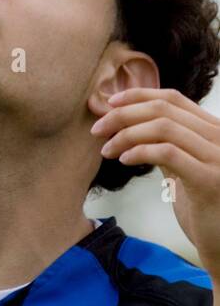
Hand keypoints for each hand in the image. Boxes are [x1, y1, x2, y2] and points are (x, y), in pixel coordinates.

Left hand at [92, 88, 219, 274]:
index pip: (172, 98)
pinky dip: (139, 151)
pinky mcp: (210, 180)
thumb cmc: (203, 209)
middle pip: (163, 109)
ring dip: (126, 134)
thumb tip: (131, 126)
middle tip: (97, 129)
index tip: (109, 103)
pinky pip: (168, 153)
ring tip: (107, 149)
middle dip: (123, 115)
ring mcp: (218, 157)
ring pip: (163, 127)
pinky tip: (124, 159)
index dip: (137, 95)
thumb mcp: (184, 169)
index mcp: (214, 131)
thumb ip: (168, 145)